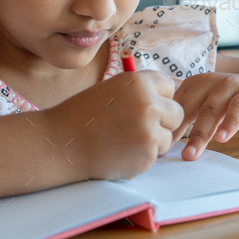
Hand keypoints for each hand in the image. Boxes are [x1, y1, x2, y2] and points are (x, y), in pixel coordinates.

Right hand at [43, 70, 183, 180]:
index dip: (158, 98)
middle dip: (162, 122)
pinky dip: (142, 157)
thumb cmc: (82, 116)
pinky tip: (120, 152)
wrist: (61, 143)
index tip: (143, 108)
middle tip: (136, 128)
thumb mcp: (112, 90)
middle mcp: (148, 102)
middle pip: (177, 112)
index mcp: (137, 81)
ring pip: (169, 136)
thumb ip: (139, 92)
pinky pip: (157, 155)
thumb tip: (166, 99)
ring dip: (153, 142)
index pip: (169, 86)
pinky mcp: (147, 153)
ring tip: (123, 141)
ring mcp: (149, 129)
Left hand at [172, 71, 238, 159]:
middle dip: (178, 132)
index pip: (175, 106)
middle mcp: (208, 82)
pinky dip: (230, 123)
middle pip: (189, 108)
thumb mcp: (207, 105)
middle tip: (168, 151)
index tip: (158, 145)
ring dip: (200, 133)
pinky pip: (238, 108)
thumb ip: (190, 117)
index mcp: (193, 84)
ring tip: (192, 153)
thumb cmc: (230, 102)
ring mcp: (229, 86)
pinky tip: (223, 138)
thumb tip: (166, 140)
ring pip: (210, 110)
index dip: (166, 126)